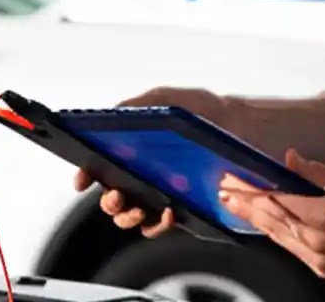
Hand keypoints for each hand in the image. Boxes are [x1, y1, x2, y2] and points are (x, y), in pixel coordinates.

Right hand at [73, 86, 234, 238]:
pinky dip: (157, 224)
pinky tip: (168, 211)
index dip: (87, 174)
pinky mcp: (182, 209)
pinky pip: (160, 224)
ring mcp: (162, 193)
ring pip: (131, 216)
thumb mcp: (167, 100)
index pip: (102, 165)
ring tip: (138, 208)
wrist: (242, 127)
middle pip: (112, 196)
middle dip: (108, 201)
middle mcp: (145, 174)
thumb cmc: (205, 112)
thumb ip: (135, 106)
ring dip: (127, 217)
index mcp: (135, 149)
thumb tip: (110, 114)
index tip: (82, 179)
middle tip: (117, 196)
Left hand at [219, 149, 324, 281]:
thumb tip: (290, 159)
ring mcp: (321, 261)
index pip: (274, 201)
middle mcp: (317, 242)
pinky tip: (271, 228)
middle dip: (245, 206)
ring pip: (281, 239)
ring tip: (239, 209)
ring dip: (258, 223)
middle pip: (271, 222)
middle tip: (225, 193)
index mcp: (322, 216)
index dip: (249, 191)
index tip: (232, 182)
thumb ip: (317, 173)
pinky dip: (280, 238)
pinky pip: (296, 253)